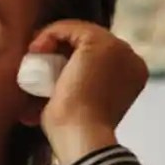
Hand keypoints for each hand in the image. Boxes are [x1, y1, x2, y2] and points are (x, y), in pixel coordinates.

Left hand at [28, 20, 147, 164]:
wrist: (82, 136)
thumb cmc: (74, 131)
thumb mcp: (78, 106)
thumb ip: (75, 90)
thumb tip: (48, 88)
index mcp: (132, 75)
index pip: (97, 57)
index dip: (68, 59)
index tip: (44, 72)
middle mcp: (130, 58)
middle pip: (88, 43)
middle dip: (59, 49)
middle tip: (34, 63)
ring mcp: (117, 48)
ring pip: (77, 33)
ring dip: (51, 42)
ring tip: (32, 61)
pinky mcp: (98, 43)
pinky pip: (68, 28)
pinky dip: (48, 35)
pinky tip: (35, 51)